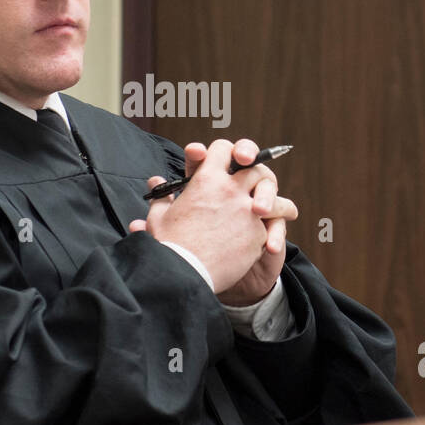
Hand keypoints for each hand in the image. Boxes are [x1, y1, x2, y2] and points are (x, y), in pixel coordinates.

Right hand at [129, 138, 295, 296]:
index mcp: (205, 179)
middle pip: (253, 168)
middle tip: (253, 183)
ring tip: (266, 210)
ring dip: (270, 200)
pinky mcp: (258, 233)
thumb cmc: (169, 246)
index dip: (225, 153)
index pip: (222, 149)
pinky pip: (268, 224)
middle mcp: (231, 190)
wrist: (184, 275)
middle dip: (253, 173)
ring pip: (269, 196)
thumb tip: (155, 181)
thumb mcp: (159, 217)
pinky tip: (264, 238)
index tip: (227, 161)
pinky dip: (266, 229)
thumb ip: (161, 196)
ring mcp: (248, 210)